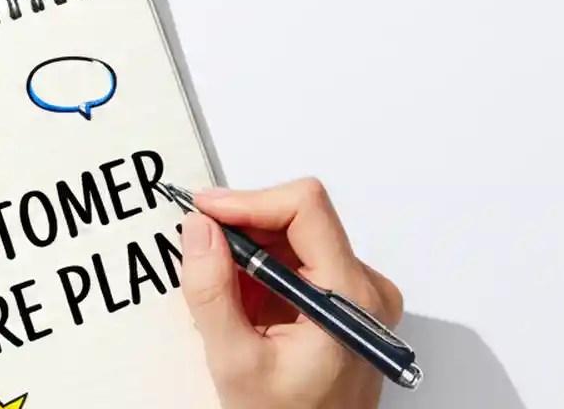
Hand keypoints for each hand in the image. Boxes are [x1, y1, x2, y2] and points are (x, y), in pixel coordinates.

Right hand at [180, 178, 402, 408]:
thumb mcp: (236, 362)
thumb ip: (213, 292)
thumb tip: (199, 230)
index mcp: (350, 298)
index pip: (304, 208)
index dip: (248, 201)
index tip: (205, 210)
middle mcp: (365, 288)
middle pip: (299, 217)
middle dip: (242, 228)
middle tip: (200, 248)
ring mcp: (358, 294)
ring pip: (295, 235)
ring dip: (249, 252)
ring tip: (224, 294)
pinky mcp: (344, 300)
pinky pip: (298, 259)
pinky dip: (261, 271)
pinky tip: (244, 306)